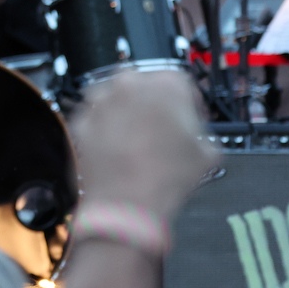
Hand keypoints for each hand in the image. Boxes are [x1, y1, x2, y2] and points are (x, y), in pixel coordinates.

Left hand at [69, 70, 217, 221]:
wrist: (127, 204)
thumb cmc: (171, 176)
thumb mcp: (208, 154)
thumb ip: (203, 134)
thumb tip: (197, 137)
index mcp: (166, 84)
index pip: (182, 83)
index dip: (189, 104)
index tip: (191, 120)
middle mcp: (130, 83)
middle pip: (145, 86)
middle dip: (153, 104)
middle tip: (160, 129)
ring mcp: (100, 100)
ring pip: (115, 97)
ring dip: (125, 111)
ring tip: (134, 138)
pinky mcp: (80, 119)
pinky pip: (95, 118)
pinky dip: (103, 128)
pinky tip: (114, 148)